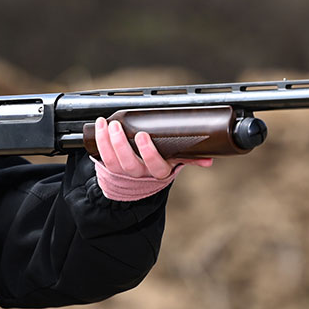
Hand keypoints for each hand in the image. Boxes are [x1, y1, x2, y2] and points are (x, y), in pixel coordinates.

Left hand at [93, 117, 213, 178]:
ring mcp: (124, 173)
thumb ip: (190, 158)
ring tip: (106, 124)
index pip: (155, 165)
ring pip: (113, 161)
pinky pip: (102, 157)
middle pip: (130, 164)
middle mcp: (141, 174)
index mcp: (159, 171)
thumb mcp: (175, 162)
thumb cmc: (158, 165)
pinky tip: (100, 126)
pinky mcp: (111, 168)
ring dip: (108, 141)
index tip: (143, 135)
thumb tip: (209, 160)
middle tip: (118, 127)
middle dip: (122, 145)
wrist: (137, 183)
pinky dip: (99, 141)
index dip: (148, 152)